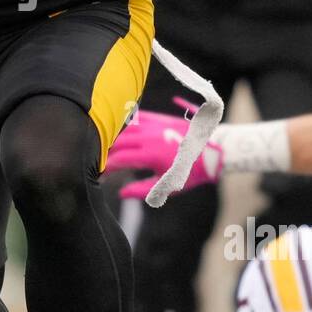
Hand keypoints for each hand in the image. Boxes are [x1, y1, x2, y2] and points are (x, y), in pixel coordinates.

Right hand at [105, 97, 222, 199]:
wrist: (212, 150)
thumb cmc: (189, 172)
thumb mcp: (167, 186)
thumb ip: (142, 190)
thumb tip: (121, 193)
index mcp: (150, 155)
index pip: (118, 159)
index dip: (105, 167)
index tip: (100, 175)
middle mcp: (148, 138)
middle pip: (117, 142)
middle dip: (104, 153)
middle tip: (98, 162)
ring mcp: (153, 126)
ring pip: (124, 129)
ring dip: (112, 137)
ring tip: (105, 147)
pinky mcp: (158, 118)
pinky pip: (136, 117)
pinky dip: (125, 124)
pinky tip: (119, 130)